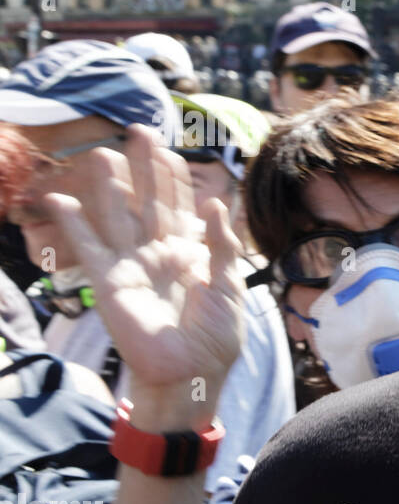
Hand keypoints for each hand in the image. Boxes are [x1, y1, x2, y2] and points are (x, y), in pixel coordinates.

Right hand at [45, 125, 244, 426]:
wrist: (193, 372)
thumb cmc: (216, 335)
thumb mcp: (231, 284)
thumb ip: (222, 243)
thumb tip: (215, 203)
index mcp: (191, 252)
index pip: (181, 206)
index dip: (175, 178)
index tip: (170, 148)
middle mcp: (160, 253)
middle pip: (149, 201)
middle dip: (144, 168)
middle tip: (138, 131)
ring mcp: (133, 265)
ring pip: (119, 215)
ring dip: (110, 186)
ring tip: (104, 154)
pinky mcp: (110, 282)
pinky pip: (90, 247)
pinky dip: (74, 224)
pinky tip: (62, 201)